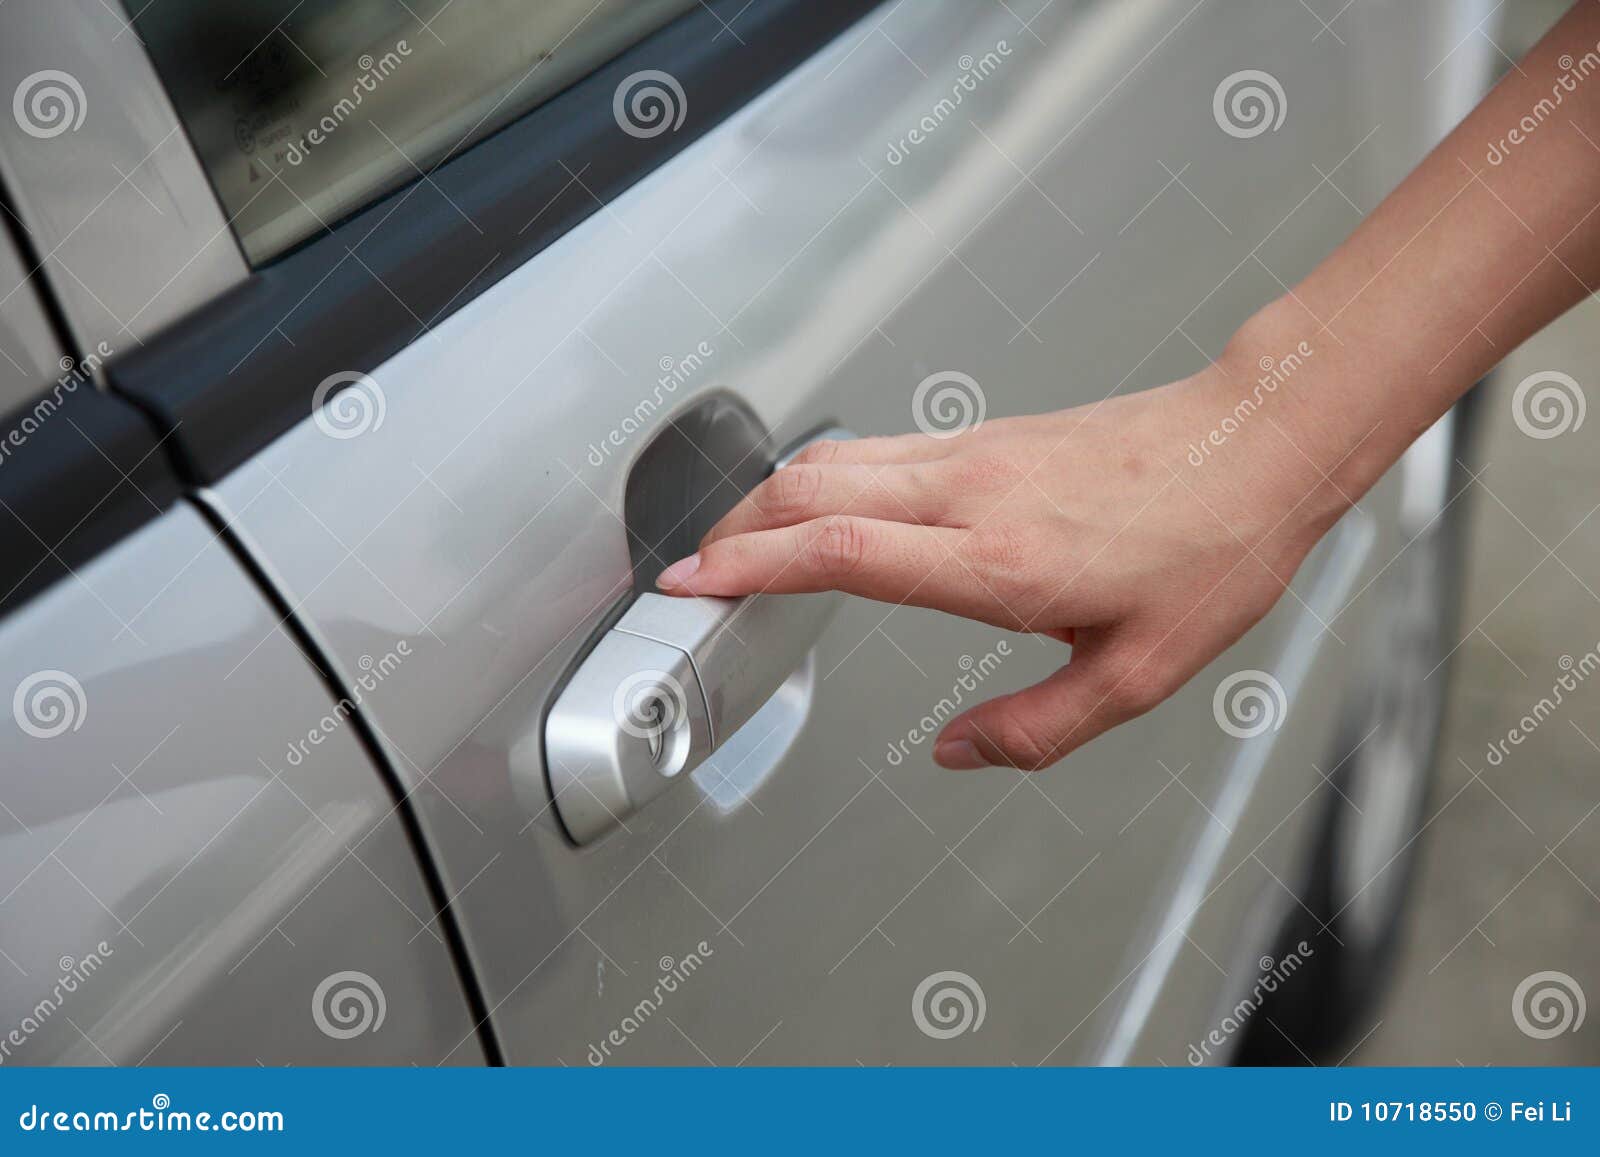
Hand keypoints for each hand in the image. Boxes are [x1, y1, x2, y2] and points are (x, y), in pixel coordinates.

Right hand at [655, 323, 1362, 769]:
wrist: (1258, 441)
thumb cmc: (1212, 548)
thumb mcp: (1139, 674)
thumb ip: (1036, 727)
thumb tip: (957, 753)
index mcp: (998, 560)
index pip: (841, 549)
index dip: (751, 566)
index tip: (693, 583)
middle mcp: (971, 493)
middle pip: (810, 490)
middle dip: (732, 531)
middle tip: (689, 573)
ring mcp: (974, 453)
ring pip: (834, 459)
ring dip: (768, 501)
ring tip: (735, 543)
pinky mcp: (988, 436)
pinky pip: (876, 450)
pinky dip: (819, 478)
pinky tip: (819, 506)